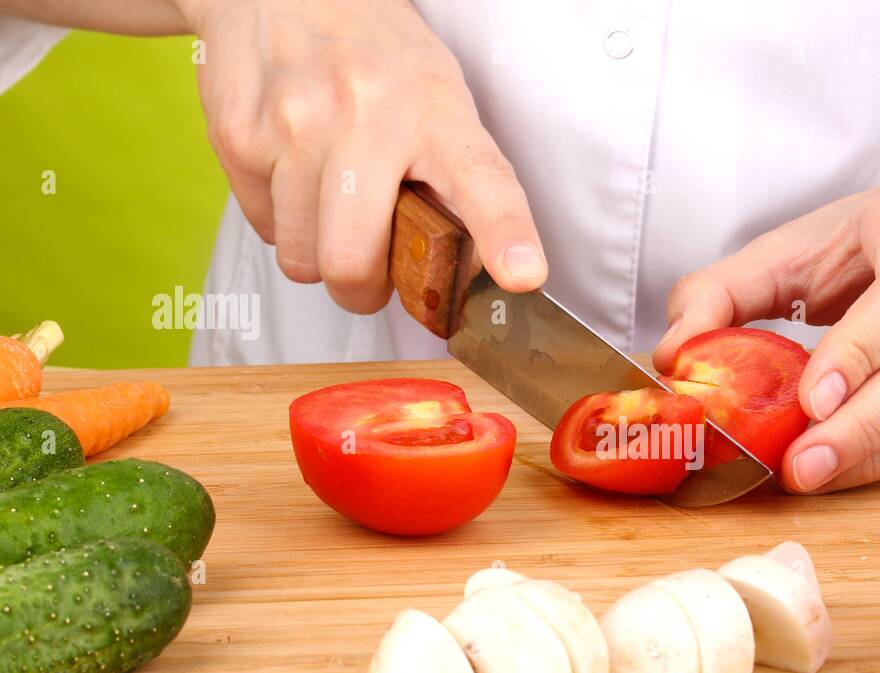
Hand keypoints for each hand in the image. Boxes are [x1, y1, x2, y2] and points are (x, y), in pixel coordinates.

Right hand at [177, 0, 546, 312]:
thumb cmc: (374, 59)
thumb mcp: (437, 98)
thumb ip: (456, 181)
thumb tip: (472, 272)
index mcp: (437, 112)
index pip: (482, 180)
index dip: (505, 234)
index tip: (523, 274)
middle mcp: (365, 113)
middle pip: (352, 263)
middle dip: (362, 288)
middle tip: (371, 268)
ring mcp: (294, 123)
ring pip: (303, 259)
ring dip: (318, 252)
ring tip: (329, 202)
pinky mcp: (238, 134)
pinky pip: (264, 229)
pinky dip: (281, 220)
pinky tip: (293, 173)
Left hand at [653, 182, 879, 492]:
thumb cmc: (866, 243)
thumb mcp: (789, 247)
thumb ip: (721, 292)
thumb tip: (672, 358)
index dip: (865, 350)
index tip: (811, 401)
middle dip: (866, 424)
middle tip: (800, 466)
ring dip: (879, 452)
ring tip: (812, 475)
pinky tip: (843, 471)